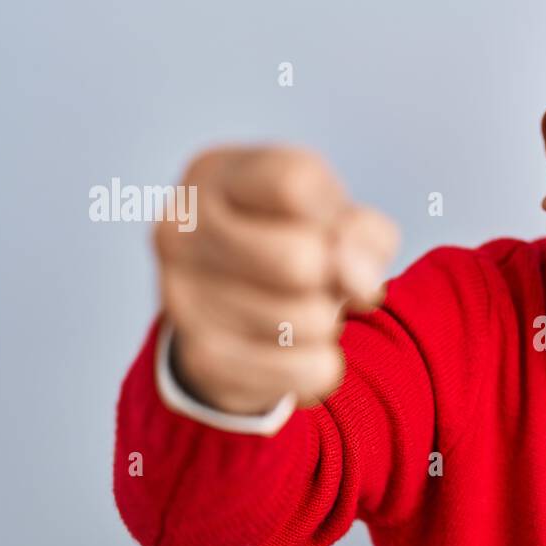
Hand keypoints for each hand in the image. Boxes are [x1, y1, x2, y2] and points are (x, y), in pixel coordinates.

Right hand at [153, 146, 399, 414]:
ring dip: (329, 323)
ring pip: (307, 321)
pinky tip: (300, 351)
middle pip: (299, 260)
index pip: (295, 183)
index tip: (329, 227)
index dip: (335, 215)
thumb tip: (360, 281)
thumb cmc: (293, 244)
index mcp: (216, 174)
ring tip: (305, 311)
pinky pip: (304, 371)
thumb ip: (365, 236)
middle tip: (323, 279)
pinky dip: (321, 365)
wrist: (232, 314)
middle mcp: (181, 230)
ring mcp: (181, 297)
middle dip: (334, 277)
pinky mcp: (199, 359)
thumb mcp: (338, 220)